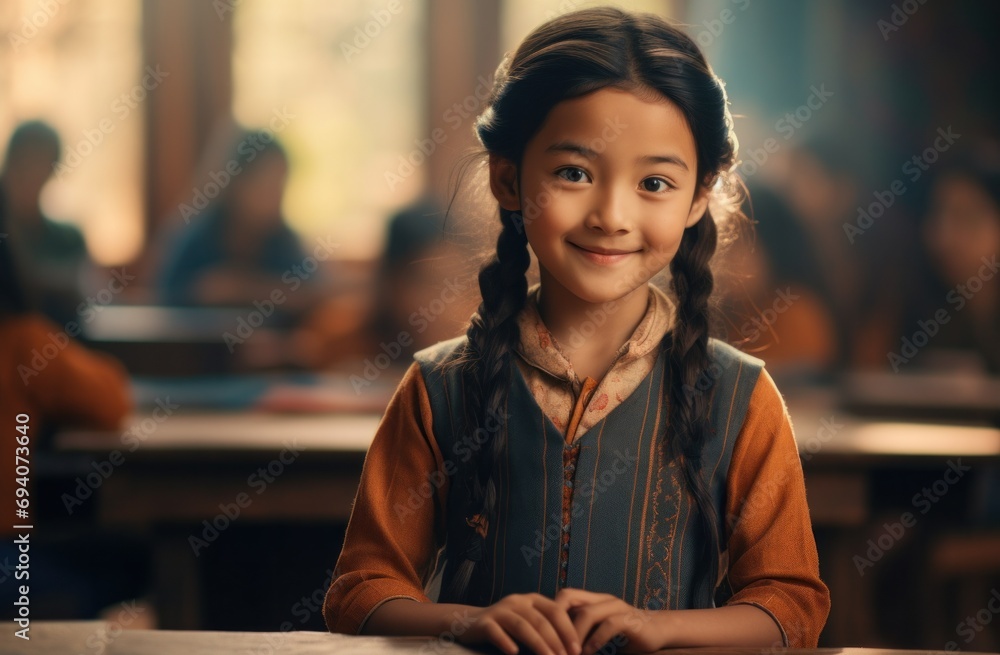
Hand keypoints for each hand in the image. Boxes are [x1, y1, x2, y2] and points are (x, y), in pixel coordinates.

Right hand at [456, 592, 581, 654]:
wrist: (470, 622)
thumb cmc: (507, 626)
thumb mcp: (529, 622)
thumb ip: (546, 629)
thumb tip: (572, 648)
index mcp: (532, 600)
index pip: (555, 611)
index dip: (568, 630)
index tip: (578, 649)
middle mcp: (517, 601)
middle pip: (540, 620)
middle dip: (556, 640)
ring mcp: (500, 611)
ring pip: (522, 626)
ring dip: (538, 644)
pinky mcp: (484, 623)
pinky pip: (496, 632)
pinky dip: (505, 641)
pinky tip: (514, 653)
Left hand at [554, 589, 663, 654]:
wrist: (658, 631)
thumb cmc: (624, 634)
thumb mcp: (598, 630)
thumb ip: (581, 632)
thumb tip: (556, 644)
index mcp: (592, 599)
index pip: (564, 596)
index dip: (550, 613)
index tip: (542, 635)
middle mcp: (602, 599)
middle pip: (569, 597)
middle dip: (556, 621)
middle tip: (550, 644)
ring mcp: (616, 607)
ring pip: (587, 613)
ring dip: (574, 634)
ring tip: (569, 653)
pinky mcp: (630, 619)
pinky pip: (609, 625)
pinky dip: (595, 640)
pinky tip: (588, 652)